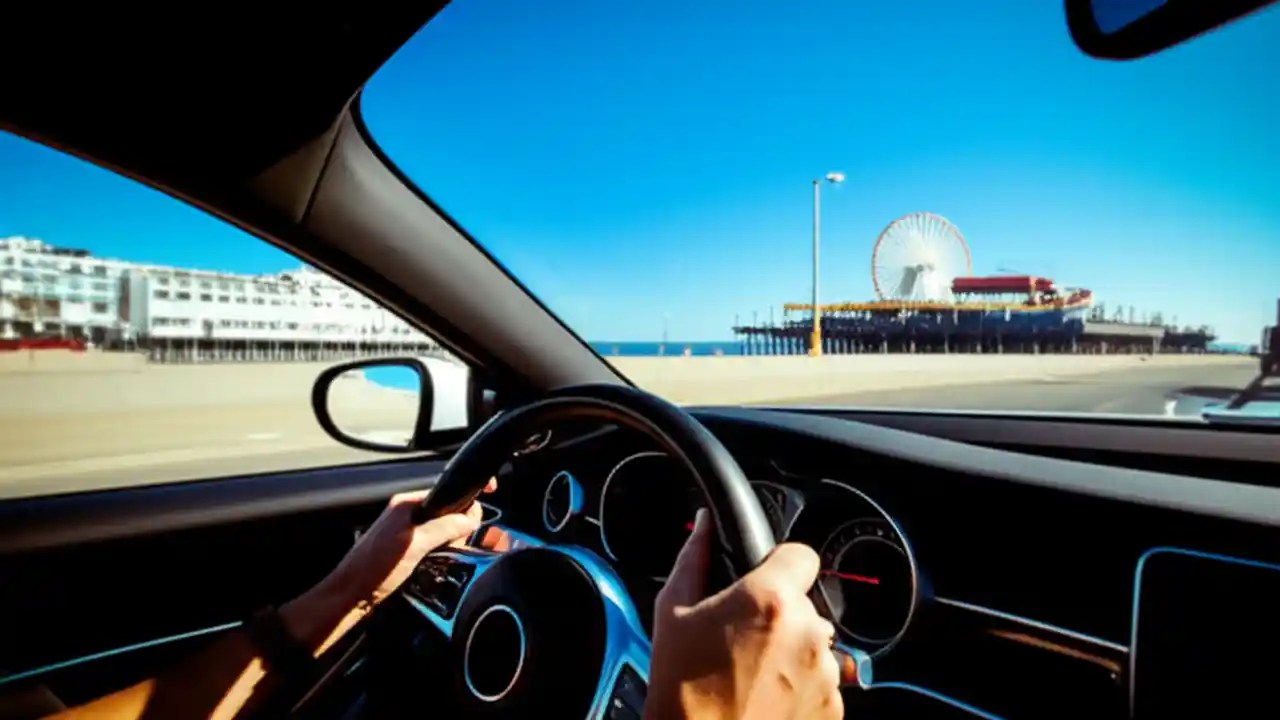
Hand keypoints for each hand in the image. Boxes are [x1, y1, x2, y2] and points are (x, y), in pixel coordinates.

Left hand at [281, 481, 494, 654]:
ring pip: (444, 531)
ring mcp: (407, 535)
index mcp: (407, 504)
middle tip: (460, 542)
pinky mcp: (408, 553)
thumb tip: (471, 517)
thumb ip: (444, 527)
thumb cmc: (373, 568)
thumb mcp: (414, 544)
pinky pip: (436, 546)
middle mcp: (408, 516)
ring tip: (450, 556)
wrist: (350, 597)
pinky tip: (443, 565)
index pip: (445, 491)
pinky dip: (445, 553)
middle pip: (448, 512)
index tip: (489, 489)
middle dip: (462, 525)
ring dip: (453, 542)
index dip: (466, 492)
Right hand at [645, 509, 842, 719]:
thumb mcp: (672, 614)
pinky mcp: (832, 707)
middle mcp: (807, 633)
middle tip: (742, 638)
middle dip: (779, 615)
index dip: (780, 563)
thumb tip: (705, 527)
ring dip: (791, 650)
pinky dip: (799, 685)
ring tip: (751, 673)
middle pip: (804, 603)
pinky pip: (820, 681)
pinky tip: (763, 695)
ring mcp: (824, 674)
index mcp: (770, 600)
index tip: (763, 579)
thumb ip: (694, 560)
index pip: (802, 554)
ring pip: (813, 643)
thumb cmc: (682, 691)